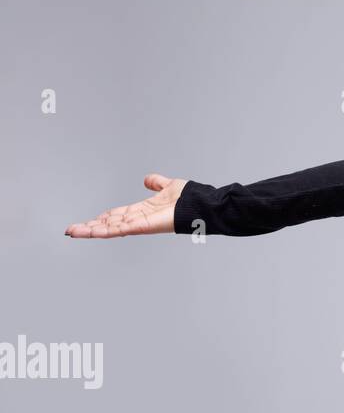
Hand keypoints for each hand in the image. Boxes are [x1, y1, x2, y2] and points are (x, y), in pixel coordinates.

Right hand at [65, 174, 188, 237]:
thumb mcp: (168, 186)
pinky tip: (90, 232)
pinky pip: (121, 229)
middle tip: (71, 230)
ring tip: (73, 232)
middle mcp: (140, 219)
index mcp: (143, 210)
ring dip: (91, 230)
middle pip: (110, 224)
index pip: (118, 215)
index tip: (88, 221)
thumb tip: (148, 179)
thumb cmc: (190, 199)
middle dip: (90, 227)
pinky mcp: (144, 226)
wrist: (202, 204)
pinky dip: (105, 230)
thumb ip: (157, 183)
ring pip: (111, 228)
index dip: (103, 218)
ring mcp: (141, 224)